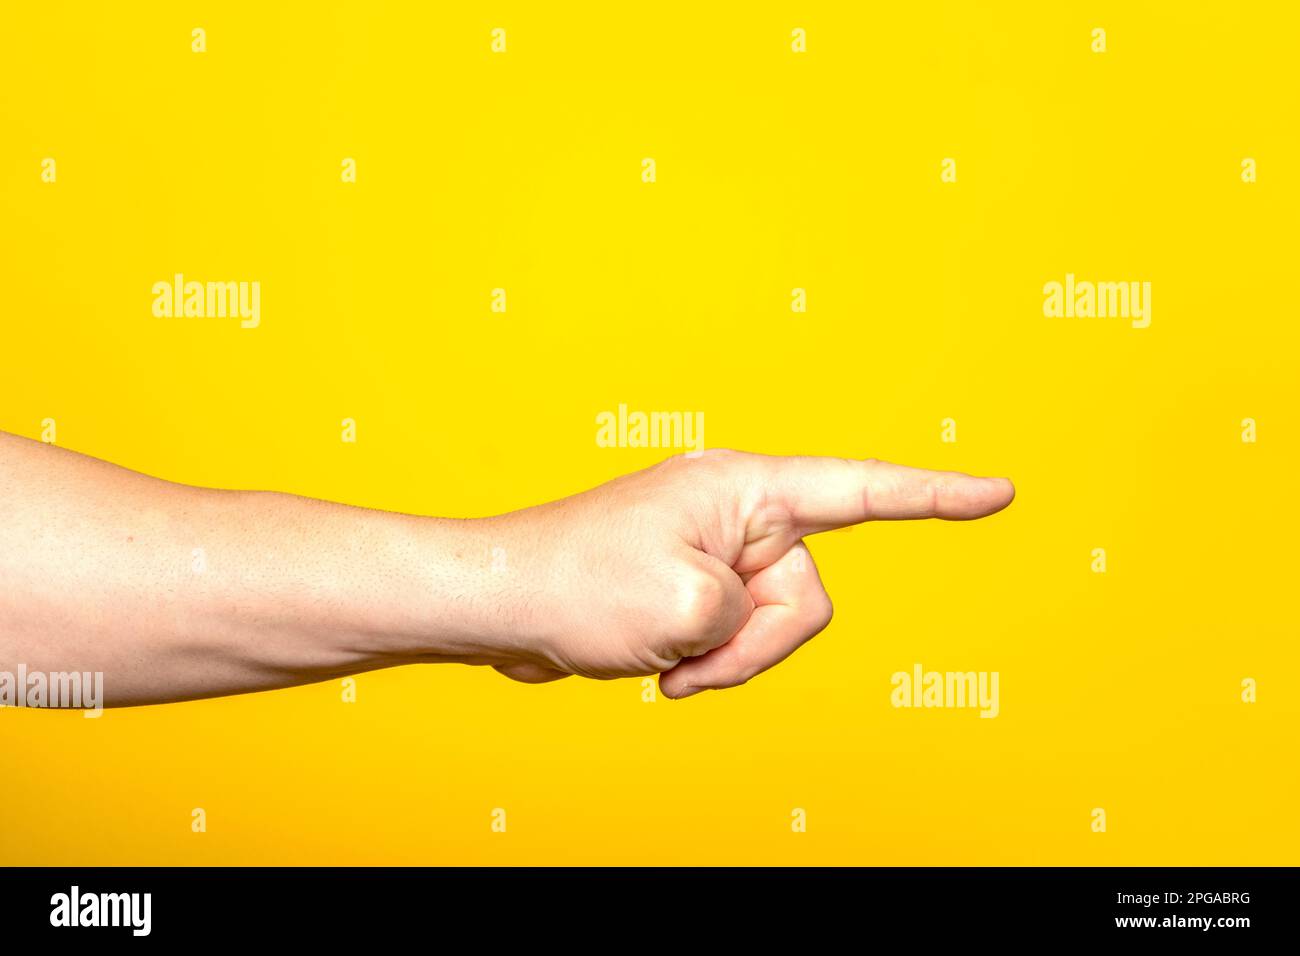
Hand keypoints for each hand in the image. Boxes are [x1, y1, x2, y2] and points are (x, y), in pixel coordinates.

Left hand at [482, 449, 1013, 697]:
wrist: (503, 603)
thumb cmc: (575, 585)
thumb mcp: (683, 609)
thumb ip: (752, 613)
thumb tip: (740, 616)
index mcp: (744, 489)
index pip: (860, 489)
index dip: (935, 495)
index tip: (999, 492)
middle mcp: (738, 514)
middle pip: (808, 595)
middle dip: (758, 643)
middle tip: (688, 648)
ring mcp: (717, 554)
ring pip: (773, 628)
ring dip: (724, 659)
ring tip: (662, 657)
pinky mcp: (696, 588)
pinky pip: (736, 638)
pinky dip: (705, 662)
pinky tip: (656, 664)